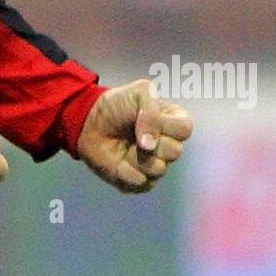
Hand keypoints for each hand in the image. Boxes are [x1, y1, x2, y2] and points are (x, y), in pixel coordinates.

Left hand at [76, 78, 191, 193]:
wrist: (90, 123)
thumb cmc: (117, 105)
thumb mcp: (139, 93)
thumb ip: (152, 112)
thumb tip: (150, 145)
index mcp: (174, 122)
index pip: (185, 129)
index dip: (163, 124)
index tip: (143, 115)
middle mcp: (169, 146)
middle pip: (175, 151)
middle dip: (151, 141)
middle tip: (134, 133)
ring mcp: (157, 164)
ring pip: (158, 169)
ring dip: (137, 156)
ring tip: (127, 146)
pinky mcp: (142, 181)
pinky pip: (141, 182)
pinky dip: (126, 170)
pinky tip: (119, 161)